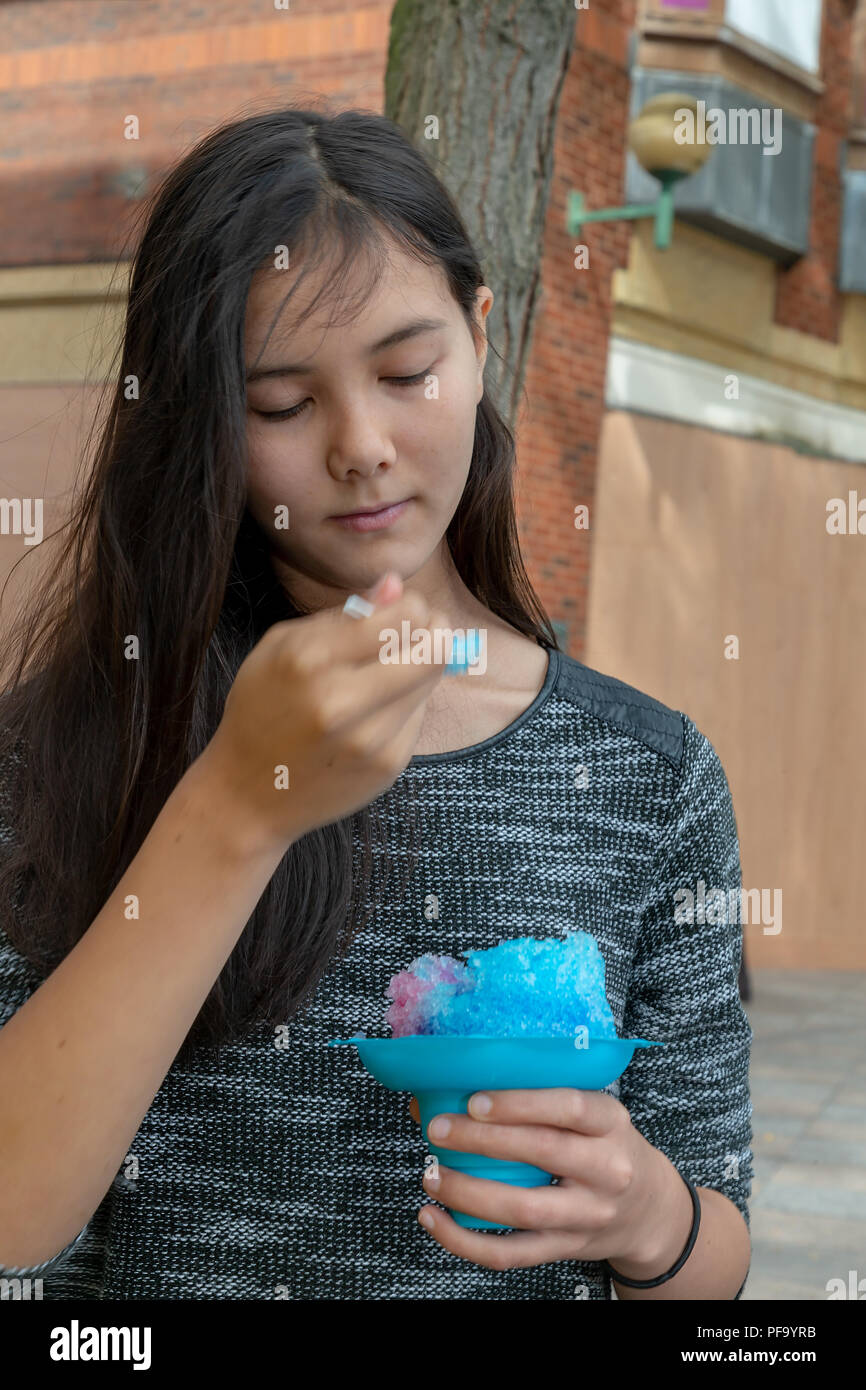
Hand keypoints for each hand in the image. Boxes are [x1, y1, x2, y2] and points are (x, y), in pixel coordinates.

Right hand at [202, 572, 449, 851]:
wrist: (248, 794)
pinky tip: (378, 709)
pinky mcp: (387, 766)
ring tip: (394, 667)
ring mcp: (369, 739)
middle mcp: (340, 701)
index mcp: (309, 660)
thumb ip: (341, 615)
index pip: (399, 616)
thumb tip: (394, 583)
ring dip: (423, 665)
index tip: (406, 608)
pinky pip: (418, 716)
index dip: (413, 606)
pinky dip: (407, 703)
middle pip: (431, 649)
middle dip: (434, 630)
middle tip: (423, 629)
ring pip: (431, 681)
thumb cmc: (262, 710)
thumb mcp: (281, 647)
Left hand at [407, 1089, 691, 1271]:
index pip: (571, 1108)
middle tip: (439, 1129)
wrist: (649, 1211)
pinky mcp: (564, 1249)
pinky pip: (511, 1253)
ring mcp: (586, 1215)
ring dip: (467, 1192)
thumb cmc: (607, 1148)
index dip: (521, 1103)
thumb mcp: (594, 1114)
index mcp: (611, 1124)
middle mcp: (606, 1170)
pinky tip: (434, 1219)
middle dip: (483, 1140)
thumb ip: (540, 1098)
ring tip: (431, 1174)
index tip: (476, 1100)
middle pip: (543, 1153)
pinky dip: (465, 1241)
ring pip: (523, 1208)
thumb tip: (453, 1084)